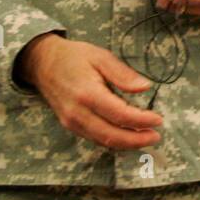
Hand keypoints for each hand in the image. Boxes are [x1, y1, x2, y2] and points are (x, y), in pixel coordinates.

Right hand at [15, 33, 161, 150]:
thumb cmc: (73, 57)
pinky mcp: (70, 125)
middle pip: (111, 134)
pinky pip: (95, 138)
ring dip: (126, 143)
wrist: (42, 63)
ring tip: (146, 139)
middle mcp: (77, 112)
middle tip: (156, 136)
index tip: (158, 120)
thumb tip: (145, 87)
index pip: (120, 114)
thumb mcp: (101, 56)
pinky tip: (128, 137)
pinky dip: (113, 140)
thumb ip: (123, 74)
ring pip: (103, 140)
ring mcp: (71, 121)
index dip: (141, 120)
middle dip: (136, 140)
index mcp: (87, 93)